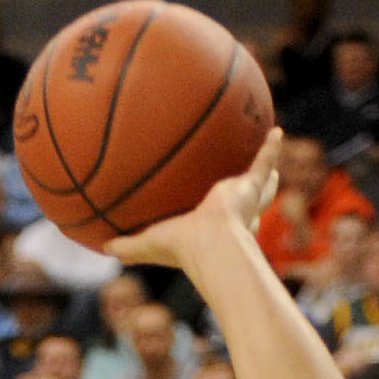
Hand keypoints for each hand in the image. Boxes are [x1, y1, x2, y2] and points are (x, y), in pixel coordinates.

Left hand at [114, 127, 281, 273]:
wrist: (210, 246)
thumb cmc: (181, 248)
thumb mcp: (148, 245)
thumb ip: (128, 247)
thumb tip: (102, 248)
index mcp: (214, 229)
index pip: (219, 225)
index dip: (219, 220)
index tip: (217, 214)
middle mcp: (234, 215)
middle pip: (246, 205)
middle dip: (251, 197)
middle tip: (253, 184)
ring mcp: (246, 199)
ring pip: (261, 184)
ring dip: (266, 172)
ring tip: (271, 158)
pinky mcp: (252, 186)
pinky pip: (264, 161)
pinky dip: (271, 148)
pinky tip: (277, 130)